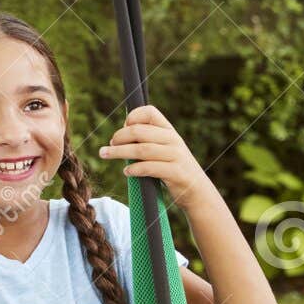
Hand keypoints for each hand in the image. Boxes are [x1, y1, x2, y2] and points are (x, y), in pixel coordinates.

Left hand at [99, 104, 217, 211]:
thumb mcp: (165, 150)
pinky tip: (126, 172)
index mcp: (169, 131)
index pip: (150, 112)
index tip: (122, 127)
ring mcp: (176, 156)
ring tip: (106, 155)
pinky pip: (149, 168)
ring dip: (119, 152)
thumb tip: (120, 135)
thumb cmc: (174, 169)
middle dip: (119, 137)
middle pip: (139, 131)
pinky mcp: (176, 173)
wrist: (197, 191)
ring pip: (141, 149)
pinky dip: (135, 169)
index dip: (133, 116)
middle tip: (108, 145)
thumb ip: (148, 141)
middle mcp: (173, 140)